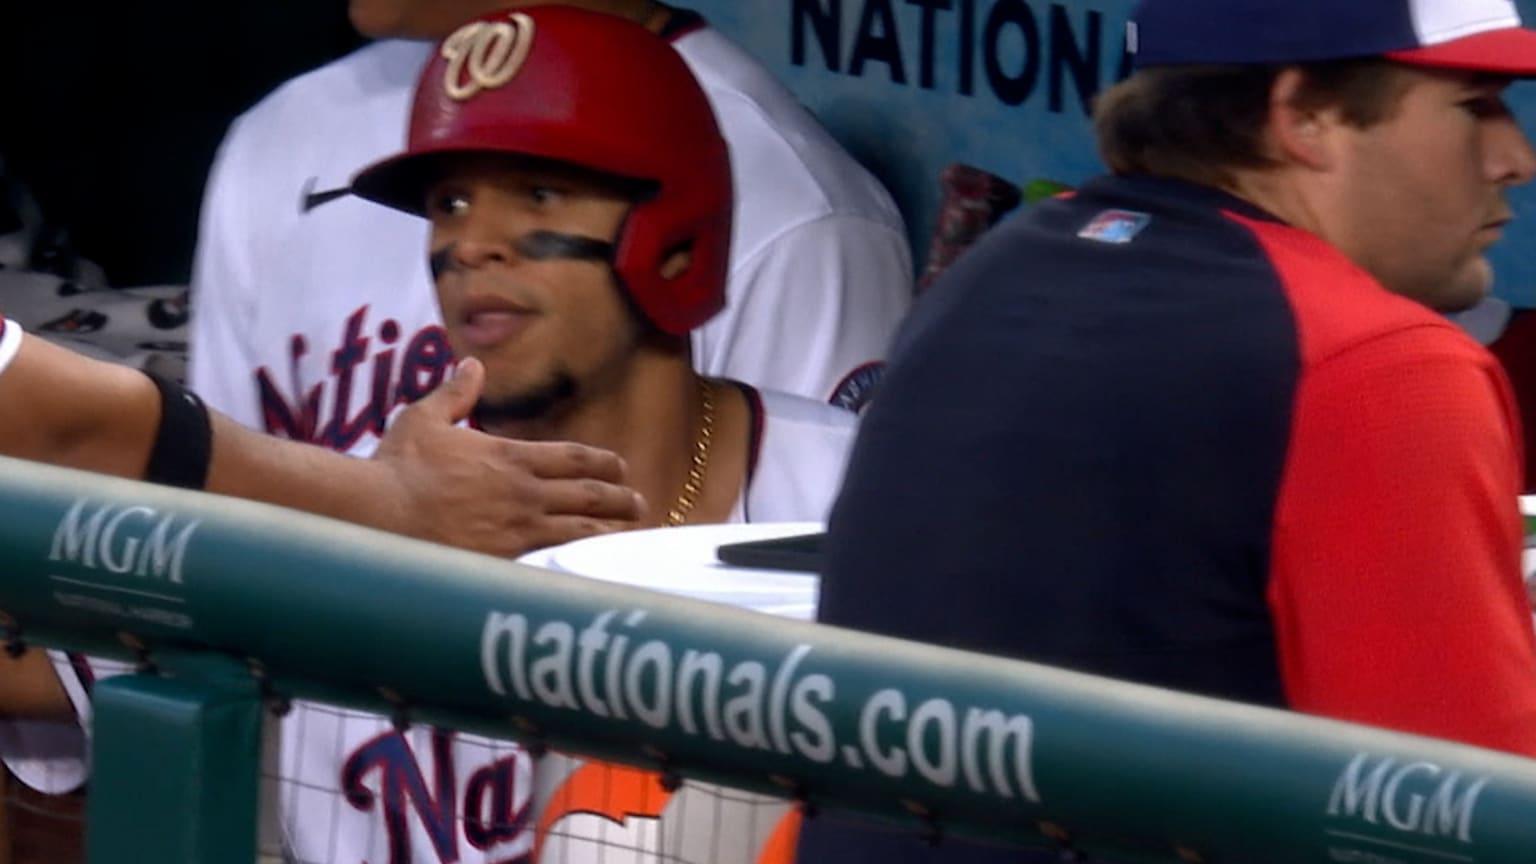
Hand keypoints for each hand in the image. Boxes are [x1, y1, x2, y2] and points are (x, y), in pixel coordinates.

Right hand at [370, 358, 645, 555]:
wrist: (379, 514)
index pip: (573, 458)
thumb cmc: (398, 467)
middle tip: (638, 502)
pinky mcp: (505, 560)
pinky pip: (555, 560)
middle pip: (588, 493)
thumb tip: (472, 365)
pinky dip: (582, 561)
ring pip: (581, 529)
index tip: (620, 467)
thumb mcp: (424, 419)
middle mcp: (523, 492)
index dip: (603, 462)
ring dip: (610, 529)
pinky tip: (597, 567)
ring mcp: (518, 528)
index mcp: (510, 457)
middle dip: (619, 497)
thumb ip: (455, 394)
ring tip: (629, 532)